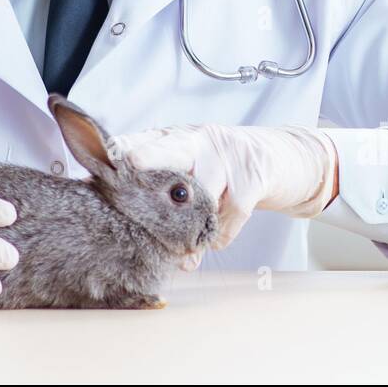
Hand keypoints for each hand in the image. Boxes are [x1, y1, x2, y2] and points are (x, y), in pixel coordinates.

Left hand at [109, 124, 338, 268]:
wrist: (275, 157)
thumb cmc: (220, 167)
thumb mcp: (191, 168)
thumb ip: (161, 195)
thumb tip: (134, 230)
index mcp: (177, 138)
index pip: (147, 139)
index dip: (128, 144)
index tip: (111, 151)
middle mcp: (200, 140)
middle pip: (174, 148)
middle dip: (151, 155)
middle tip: (133, 162)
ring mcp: (228, 156)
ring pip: (204, 194)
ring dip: (191, 227)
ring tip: (183, 248)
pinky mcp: (252, 178)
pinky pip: (229, 215)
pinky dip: (218, 235)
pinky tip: (211, 240)